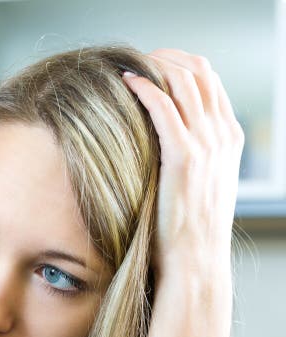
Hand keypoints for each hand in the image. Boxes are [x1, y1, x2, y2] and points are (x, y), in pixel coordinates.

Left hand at [121, 49, 244, 282]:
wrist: (194, 261)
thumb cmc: (186, 232)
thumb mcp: (197, 188)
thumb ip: (188, 161)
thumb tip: (157, 150)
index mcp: (228, 139)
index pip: (210, 83)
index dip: (179, 67)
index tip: (150, 67)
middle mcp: (222, 135)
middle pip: (199, 72)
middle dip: (166, 58)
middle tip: (136, 60)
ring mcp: (206, 144)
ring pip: (184, 81)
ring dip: (154, 66)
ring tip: (126, 67)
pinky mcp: (184, 157)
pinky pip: (164, 106)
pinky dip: (144, 87)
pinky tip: (124, 83)